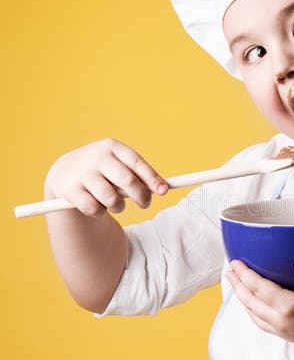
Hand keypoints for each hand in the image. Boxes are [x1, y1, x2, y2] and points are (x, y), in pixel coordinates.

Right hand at [44, 138, 168, 216]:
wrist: (63, 174)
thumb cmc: (102, 171)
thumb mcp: (118, 165)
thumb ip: (138, 175)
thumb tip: (162, 188)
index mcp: (111, 146)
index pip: (136, 162)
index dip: (151, 177)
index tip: (163, 191)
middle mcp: (96, 157)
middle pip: (127, 181)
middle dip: (141, 196)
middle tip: (145, 204)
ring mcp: (81, 173)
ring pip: (111, 199)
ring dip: (119, 207)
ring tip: (116, 205)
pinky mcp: (69, 190)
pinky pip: (94, 209)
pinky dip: (99, 212)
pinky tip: (97, 206)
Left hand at [226, 255, 293, 349]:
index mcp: (290, 307)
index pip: (259, 288)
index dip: (245, 275)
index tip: (235, 263)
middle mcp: (282, 321)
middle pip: (251, 302)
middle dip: (238, 285)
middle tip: (229, 271)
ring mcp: (284, 331)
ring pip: (254, 314)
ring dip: (243, 299)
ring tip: (236, 285)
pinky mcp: (288, 336)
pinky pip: (262, 324)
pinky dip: (252, 312)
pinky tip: (252, 305)